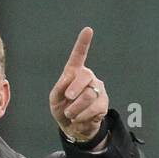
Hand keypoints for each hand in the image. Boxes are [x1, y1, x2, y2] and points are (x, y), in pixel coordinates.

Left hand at [48, 26, 109, 142]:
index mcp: (74, 73)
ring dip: (75, 108)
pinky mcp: (103, 103)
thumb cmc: (62, 109)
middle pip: (85, 77)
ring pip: (89, 95)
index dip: (83, 43)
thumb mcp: (55, 99)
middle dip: (74, 89)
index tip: (88, 30)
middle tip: (67, 98)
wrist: (73, 128)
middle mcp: (88, 78)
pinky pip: (93, 109)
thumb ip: (59, 88)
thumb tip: (68, 80)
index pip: (79, 56)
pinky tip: (78, 119)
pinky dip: (82, 117)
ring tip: (70, 114)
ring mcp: (98, 89)